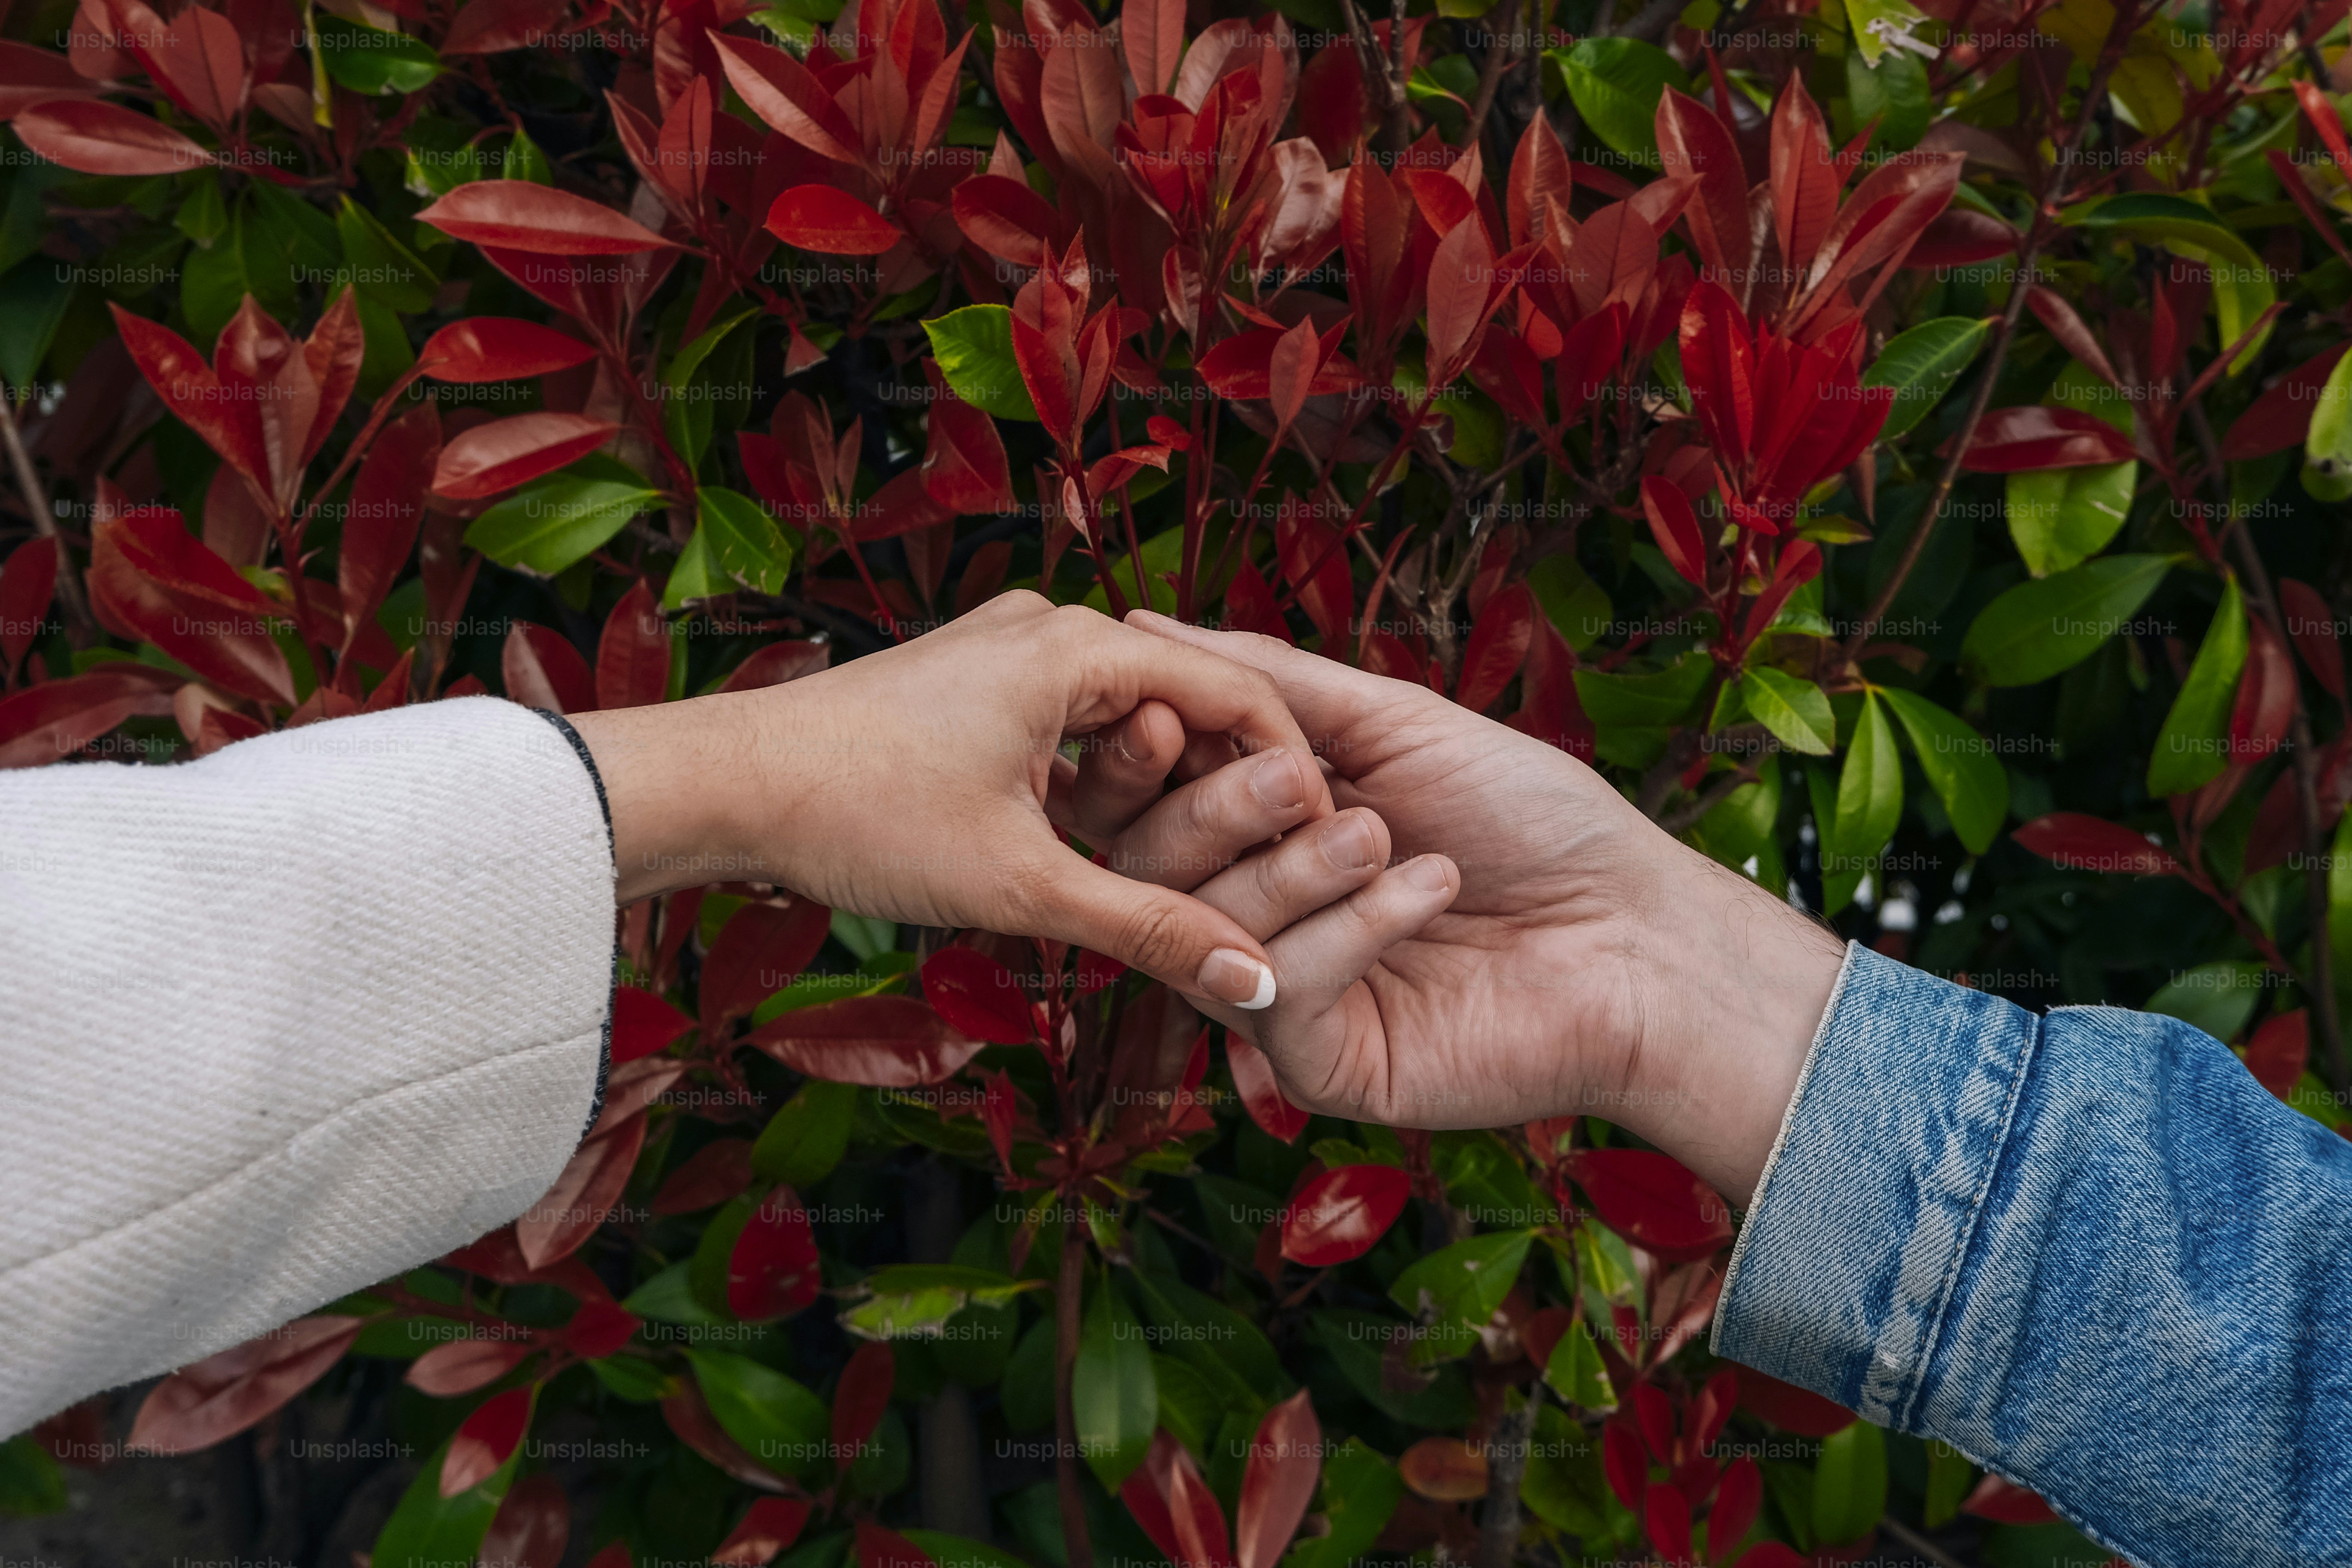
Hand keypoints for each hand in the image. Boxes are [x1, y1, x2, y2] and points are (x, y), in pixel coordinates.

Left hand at [566, 594, 1332, 1011]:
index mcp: (1076, 648)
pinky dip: (1086, 779)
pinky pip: (1064, 722)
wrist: (724, 784)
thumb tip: (1255, 985)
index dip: (1292, 771)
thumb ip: (1150, 928)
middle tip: (1240, 875)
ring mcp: (1001, 649)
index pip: (1236, 691)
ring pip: (1118, 717)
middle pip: (1181, 701)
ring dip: (1141, 790)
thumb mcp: (1022, 884)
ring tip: (1146, 866)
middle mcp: (1046, 627)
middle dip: (1213, 789)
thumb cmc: (863, 815)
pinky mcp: (966, 682)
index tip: (1326, 844)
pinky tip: (1078, 843)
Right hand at [1099, 612, 1847, 1204]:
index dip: (1132, 758)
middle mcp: (1248, 912)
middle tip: (1304, 780)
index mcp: (1252, 828)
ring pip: (1206, 928)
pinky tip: (1429, 891)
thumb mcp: (1397, 722)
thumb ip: (1269, 680)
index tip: (1169, 716)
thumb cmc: (1532, 819)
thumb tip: (1136, 624)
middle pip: (1146, 865)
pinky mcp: (1320, 1064)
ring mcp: (1278, 994)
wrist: (1639, 934)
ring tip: (1386, 837)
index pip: (1134, 798)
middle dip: (1215, 808)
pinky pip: (1278, 993)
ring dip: (1296, 867)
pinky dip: (1350, 930)